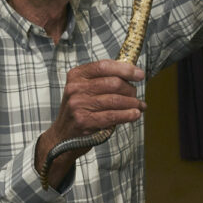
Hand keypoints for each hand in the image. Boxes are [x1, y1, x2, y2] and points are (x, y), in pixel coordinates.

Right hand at [36, 59, 145, 187]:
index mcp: (77, 75)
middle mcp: (75, 87)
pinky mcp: (83, 120)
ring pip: (115, 100)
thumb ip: (103, 80)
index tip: (139, 74)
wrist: (62, 136)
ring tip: (139, 106)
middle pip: (113, 83)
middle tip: (136, 96)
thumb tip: (132, 73)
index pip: (104, 66)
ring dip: (133, 103)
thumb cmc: (80, 110)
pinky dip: (127, 115)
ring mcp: (78, 104)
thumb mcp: (85, 90)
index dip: (125, 69)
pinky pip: (112, 116)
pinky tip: (135, 115)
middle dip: (131, 89)